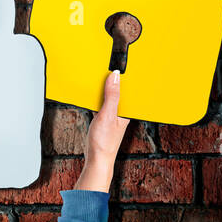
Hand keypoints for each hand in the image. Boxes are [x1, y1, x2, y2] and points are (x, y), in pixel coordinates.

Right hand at [75, 70, 130, 192]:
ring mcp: (113, 116)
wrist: (97, 160)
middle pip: (119, 91)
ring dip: (104, 88)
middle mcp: (122, 112)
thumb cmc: (104, 141)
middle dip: (115, 80)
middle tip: (108, 64)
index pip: (130, 89)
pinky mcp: (104, 119)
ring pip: (109, 96)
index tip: (123, 62)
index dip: (128, 76)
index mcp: (128, 111)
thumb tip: (115, 76)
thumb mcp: (107, 115)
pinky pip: (101, 102)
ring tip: (98, 75)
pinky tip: (91, 92)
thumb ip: (111, 96)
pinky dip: (97, 97)